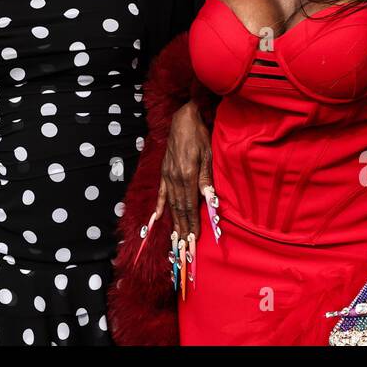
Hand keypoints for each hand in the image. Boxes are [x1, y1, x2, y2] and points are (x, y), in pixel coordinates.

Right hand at [156, 101, 212, 239]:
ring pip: (171, 204)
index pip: (190, 206)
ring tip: (175, 238)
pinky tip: (157, 218)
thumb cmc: (199, 135)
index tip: (194, 239)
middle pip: (180, 209)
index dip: (192, 224)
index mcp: (188, 175)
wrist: (183, 119)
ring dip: (174, 222)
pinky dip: (160, 206)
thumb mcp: (208, 155)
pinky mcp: (164, 172)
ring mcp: (167, 175)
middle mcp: (175, 178)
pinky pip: (161, 192)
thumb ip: (206, 179)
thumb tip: (210, 200)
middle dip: (183, 229)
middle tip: (184, 247)